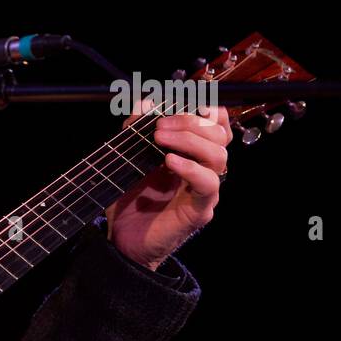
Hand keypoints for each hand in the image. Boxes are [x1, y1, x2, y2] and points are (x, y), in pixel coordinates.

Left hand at [106, 99, 231, 270]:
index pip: (215, 124)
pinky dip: (191, 168)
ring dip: (190, 140)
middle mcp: (203, 170)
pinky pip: (208, 184)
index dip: (205, 108)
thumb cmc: (128, 200)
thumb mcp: (126, 159)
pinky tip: (169, 161)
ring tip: (160, 138)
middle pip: (219, 135)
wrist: (121, 240)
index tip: (182, 99)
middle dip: (190, 122)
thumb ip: (134, 132)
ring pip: (219, 155)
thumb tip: (144, 103)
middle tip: (159, 126)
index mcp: (192, 154)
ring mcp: (204, 190)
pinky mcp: (199, 210)